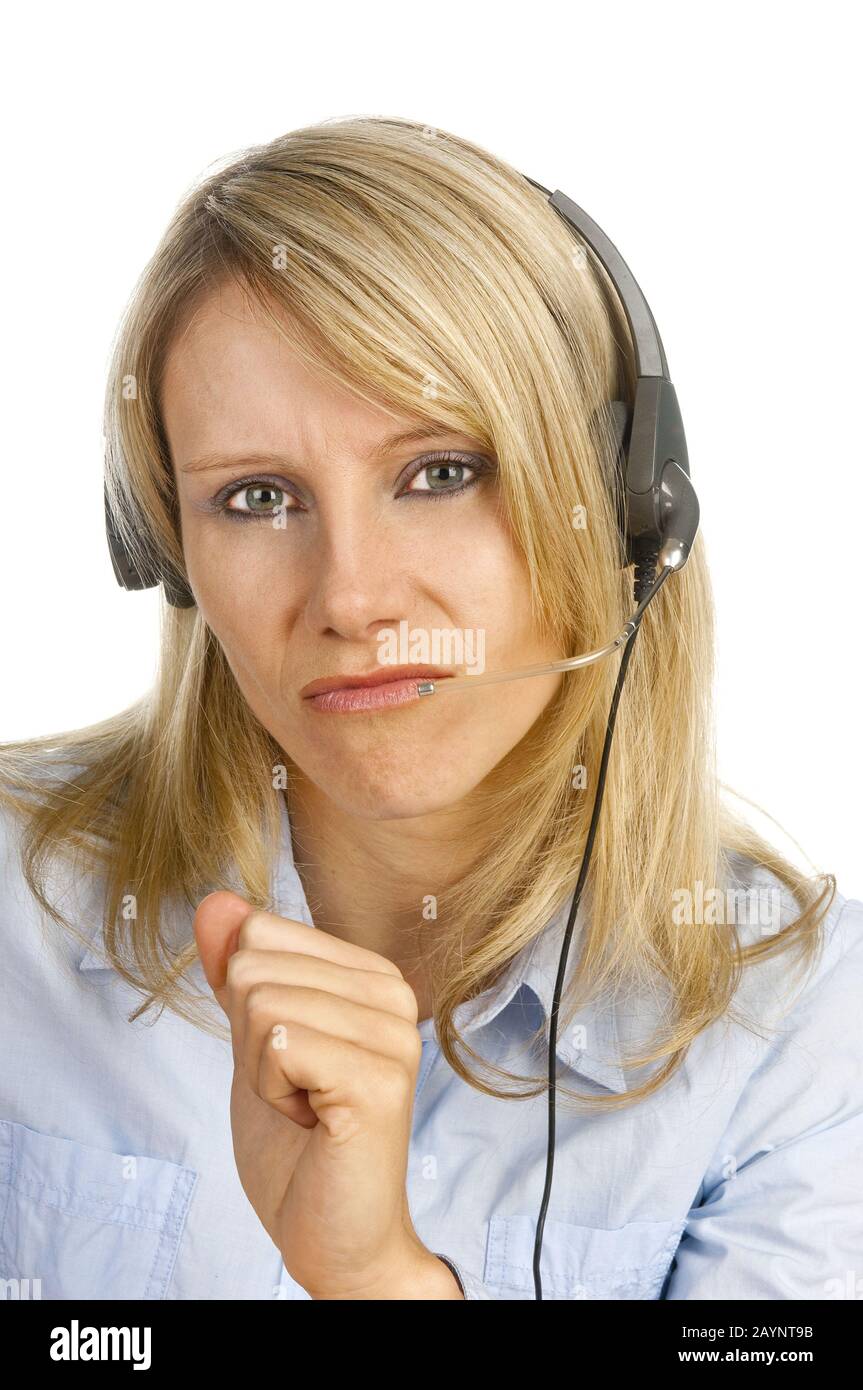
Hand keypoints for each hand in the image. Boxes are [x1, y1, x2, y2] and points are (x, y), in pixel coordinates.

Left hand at [193, 891, 462, 1298]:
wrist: (334, 1235)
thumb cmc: (298, 1144)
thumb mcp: (252, 1043)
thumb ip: (238, 970)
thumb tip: (213, 902)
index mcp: (369, 973)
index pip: (260, 933)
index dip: (246, 1007)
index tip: (287, 1060)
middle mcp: (393, 991)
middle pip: (255, 965)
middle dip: (248, 1041)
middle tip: (294, 1091)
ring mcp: (392, 1033)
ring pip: (261, 1004)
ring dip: (260, 1073)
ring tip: (305, 1109)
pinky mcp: (380, 1078)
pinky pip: (278, 1045)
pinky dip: (272, 1093)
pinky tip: (312, 1122)